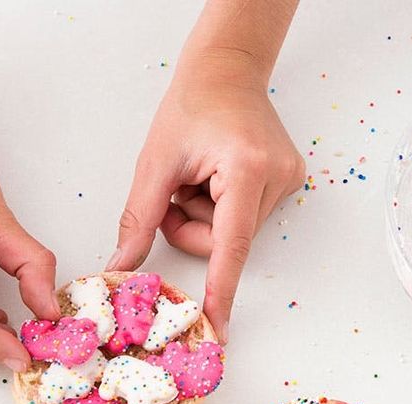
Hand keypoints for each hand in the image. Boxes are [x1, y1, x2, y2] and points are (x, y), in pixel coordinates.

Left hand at [108, 60, 304, 342]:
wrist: (227, 70)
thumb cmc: (191, 106)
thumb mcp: (155, 162)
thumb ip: (139, 219)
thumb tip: (123, 264)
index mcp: (244, 168)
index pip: (229, 244)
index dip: (221, 289)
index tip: (217, 325)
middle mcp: (275, 178)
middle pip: (224, 242)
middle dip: (191, 228)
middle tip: (177, 193)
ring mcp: (287, 182)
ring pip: (233, 234)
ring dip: (205, 217)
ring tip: (198, 178)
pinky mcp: (288, 183)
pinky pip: (245, 219)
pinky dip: (222, 207)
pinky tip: (218, 176)